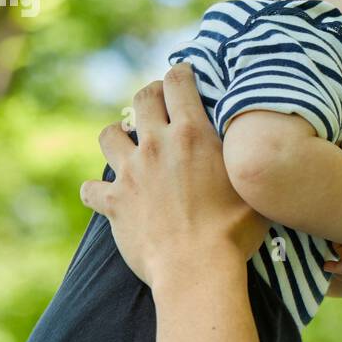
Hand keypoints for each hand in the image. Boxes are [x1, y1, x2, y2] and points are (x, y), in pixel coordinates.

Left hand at [79, 64, 268, 288]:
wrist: (197, 268)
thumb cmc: (235, 231)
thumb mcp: (250, 185)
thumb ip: (241, 159)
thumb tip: (249, 147)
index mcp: (192, 134)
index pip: (178, 83)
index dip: (179, 73)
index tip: (182, 75)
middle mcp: (157, 145)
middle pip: (142, 98)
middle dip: (149, 95)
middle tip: (156, 103)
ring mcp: (130, 173)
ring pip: (109, 135)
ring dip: (117, 136)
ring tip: (126, 144)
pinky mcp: (113, 203)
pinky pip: (91, 190)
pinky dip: (96, 192)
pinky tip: (105, 196)